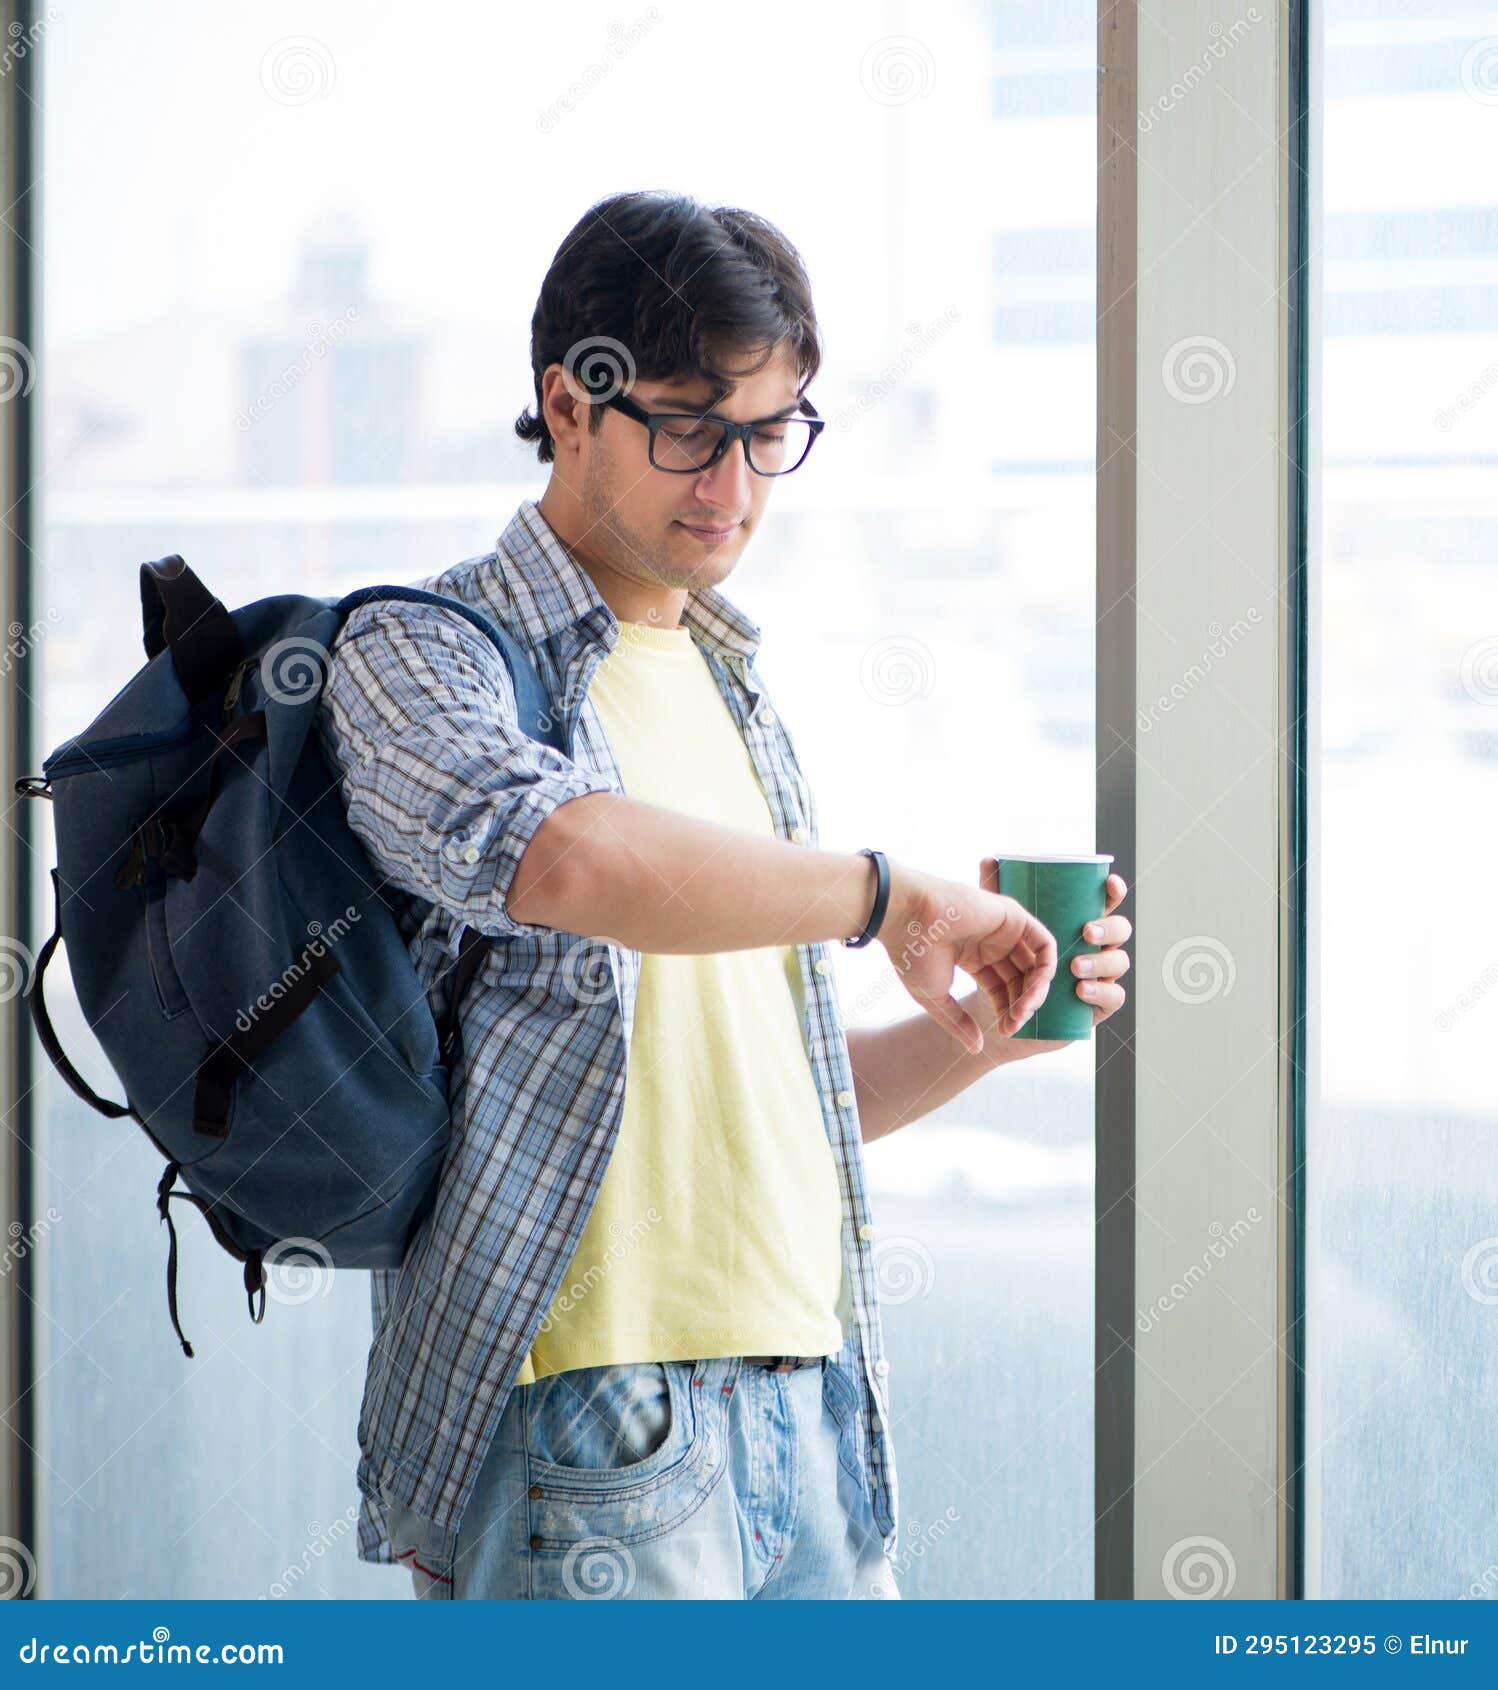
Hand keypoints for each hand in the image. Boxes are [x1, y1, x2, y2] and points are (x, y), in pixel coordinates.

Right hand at [880, 864, 1058, 1054]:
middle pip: (1021, 979)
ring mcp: (1003, 928)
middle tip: (1014, 1024)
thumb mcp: (936, 998)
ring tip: (1023, 1011)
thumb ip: (959, 1023)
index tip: (1004, 1031)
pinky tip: (1033, 990)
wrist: (907, 920)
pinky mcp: (1013, 916)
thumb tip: (978, 1049)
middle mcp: (991, 942)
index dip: (1007, 1011)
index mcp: (972, 956)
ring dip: (1035, 992)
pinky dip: (1045, 969)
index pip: (1002, 987)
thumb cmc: (912, 955)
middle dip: (1022, 1005)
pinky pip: (1044, 944)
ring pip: (1035, 964)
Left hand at [978, 860, 1130, 1028]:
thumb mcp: (1007, 926)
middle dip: (1108, 929)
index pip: (1106, 902)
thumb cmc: (1014, 958)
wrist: (1010, 1006)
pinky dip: (1100, 993)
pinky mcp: (1099, 1002)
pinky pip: (1114, 996)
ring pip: (1119, 962)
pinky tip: (1080, 992)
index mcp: (1083, 921)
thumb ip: (1000, 893)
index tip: (1109, 883)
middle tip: (1086, 932)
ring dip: (1099, 963)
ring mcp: (1103, 973)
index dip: (1113, 890)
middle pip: (1120, 930)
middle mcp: (1099, 945)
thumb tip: (988, 859)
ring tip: (1075, 967)